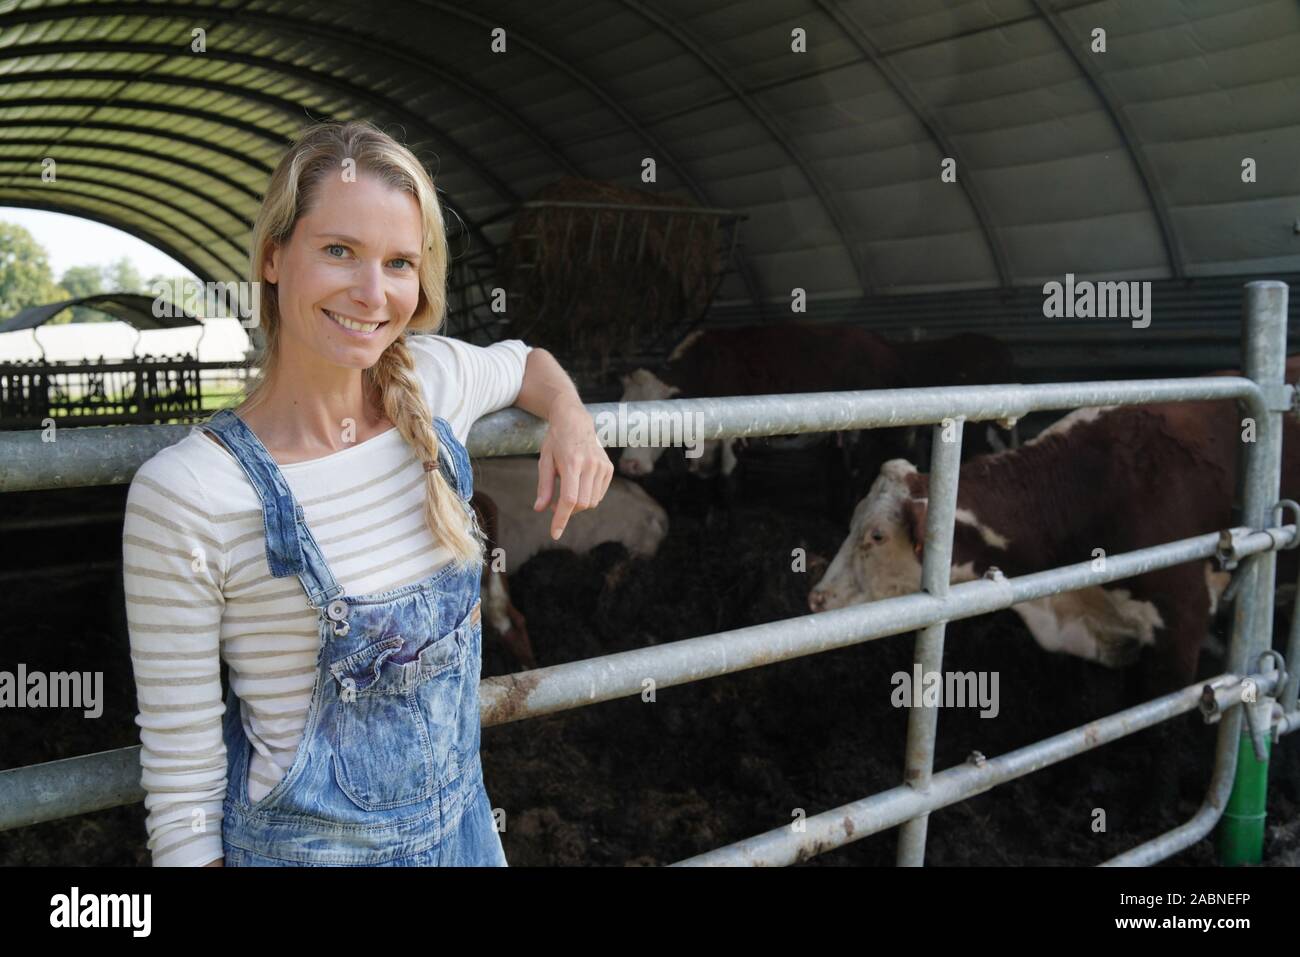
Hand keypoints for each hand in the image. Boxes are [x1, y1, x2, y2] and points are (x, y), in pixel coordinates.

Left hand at [534, 395, 613, 540]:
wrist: (575, 421)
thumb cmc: (556, 441)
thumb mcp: (544, 461)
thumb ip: (544, 487)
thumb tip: (540, 509)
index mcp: (572, 463)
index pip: (569, 499)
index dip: (561, 519)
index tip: (555, 533)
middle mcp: (590, 465)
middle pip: (581, 503)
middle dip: (568, 511)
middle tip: (555, 504)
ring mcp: (602, 466)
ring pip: (592, 502)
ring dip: (578, 504)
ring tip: (567, 490)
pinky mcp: (608, 468)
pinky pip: (599, 494)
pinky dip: (588, 497)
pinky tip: (579, 484)